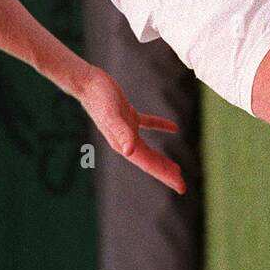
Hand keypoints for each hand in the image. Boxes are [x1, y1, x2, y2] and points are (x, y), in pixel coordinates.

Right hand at [80, 69, 184, 193]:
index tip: (180, 187)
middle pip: (149, 161)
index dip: (165, 175)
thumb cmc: (99, 97)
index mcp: (123, 144)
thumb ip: (121, 132)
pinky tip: (173, 128)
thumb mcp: (113, 114)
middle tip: (182, 186)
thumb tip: (130, 152)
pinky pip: (147, 124)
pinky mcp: (128, 115)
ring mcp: (126, 128)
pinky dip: (160, 126)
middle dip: (165, 173)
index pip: (149, 164)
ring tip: (176, 169)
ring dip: (161, 159)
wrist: (87, 83)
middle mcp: (124, 141)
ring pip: (148, 149)